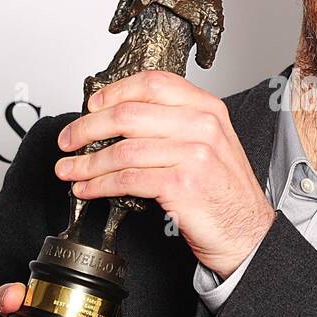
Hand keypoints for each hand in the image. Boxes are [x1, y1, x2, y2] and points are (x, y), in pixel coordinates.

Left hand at [53, 69, 274, 278]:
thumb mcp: (210, 144)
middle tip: (68, 140)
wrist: (248, 233)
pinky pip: (127, 179)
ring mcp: (194, 154)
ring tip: (70, 170)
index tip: (92, 105)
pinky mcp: (182, 185)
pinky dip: (99, 185)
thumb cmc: (225, 191)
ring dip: (87, 162)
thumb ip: (174, 124)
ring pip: (123, 149)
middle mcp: (203, 126)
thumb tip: (120, 118)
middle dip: (88, 127)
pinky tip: (88, 189)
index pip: (152, 83)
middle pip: (129, 114)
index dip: (114, 92)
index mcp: (207, 108)